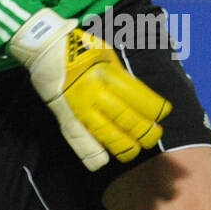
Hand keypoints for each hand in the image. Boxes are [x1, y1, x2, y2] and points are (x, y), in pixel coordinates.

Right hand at [9, 8, 170, 170]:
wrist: (46, 47)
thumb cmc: (82, 47)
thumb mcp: (108, 55)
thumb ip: (123, 77)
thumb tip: (142, 96)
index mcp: (107, 73)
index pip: (139, 97)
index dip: (155, 108)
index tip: (164, 113)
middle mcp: (95, 92)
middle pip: (126, 119)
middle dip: (145, 131)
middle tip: (154, 136)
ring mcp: (79, 107)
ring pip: (106, 134)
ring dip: (124, 146)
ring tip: (135, 150)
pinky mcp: (65, 116)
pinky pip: (77, 139)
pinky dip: (89, 153)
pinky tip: (102, 162)